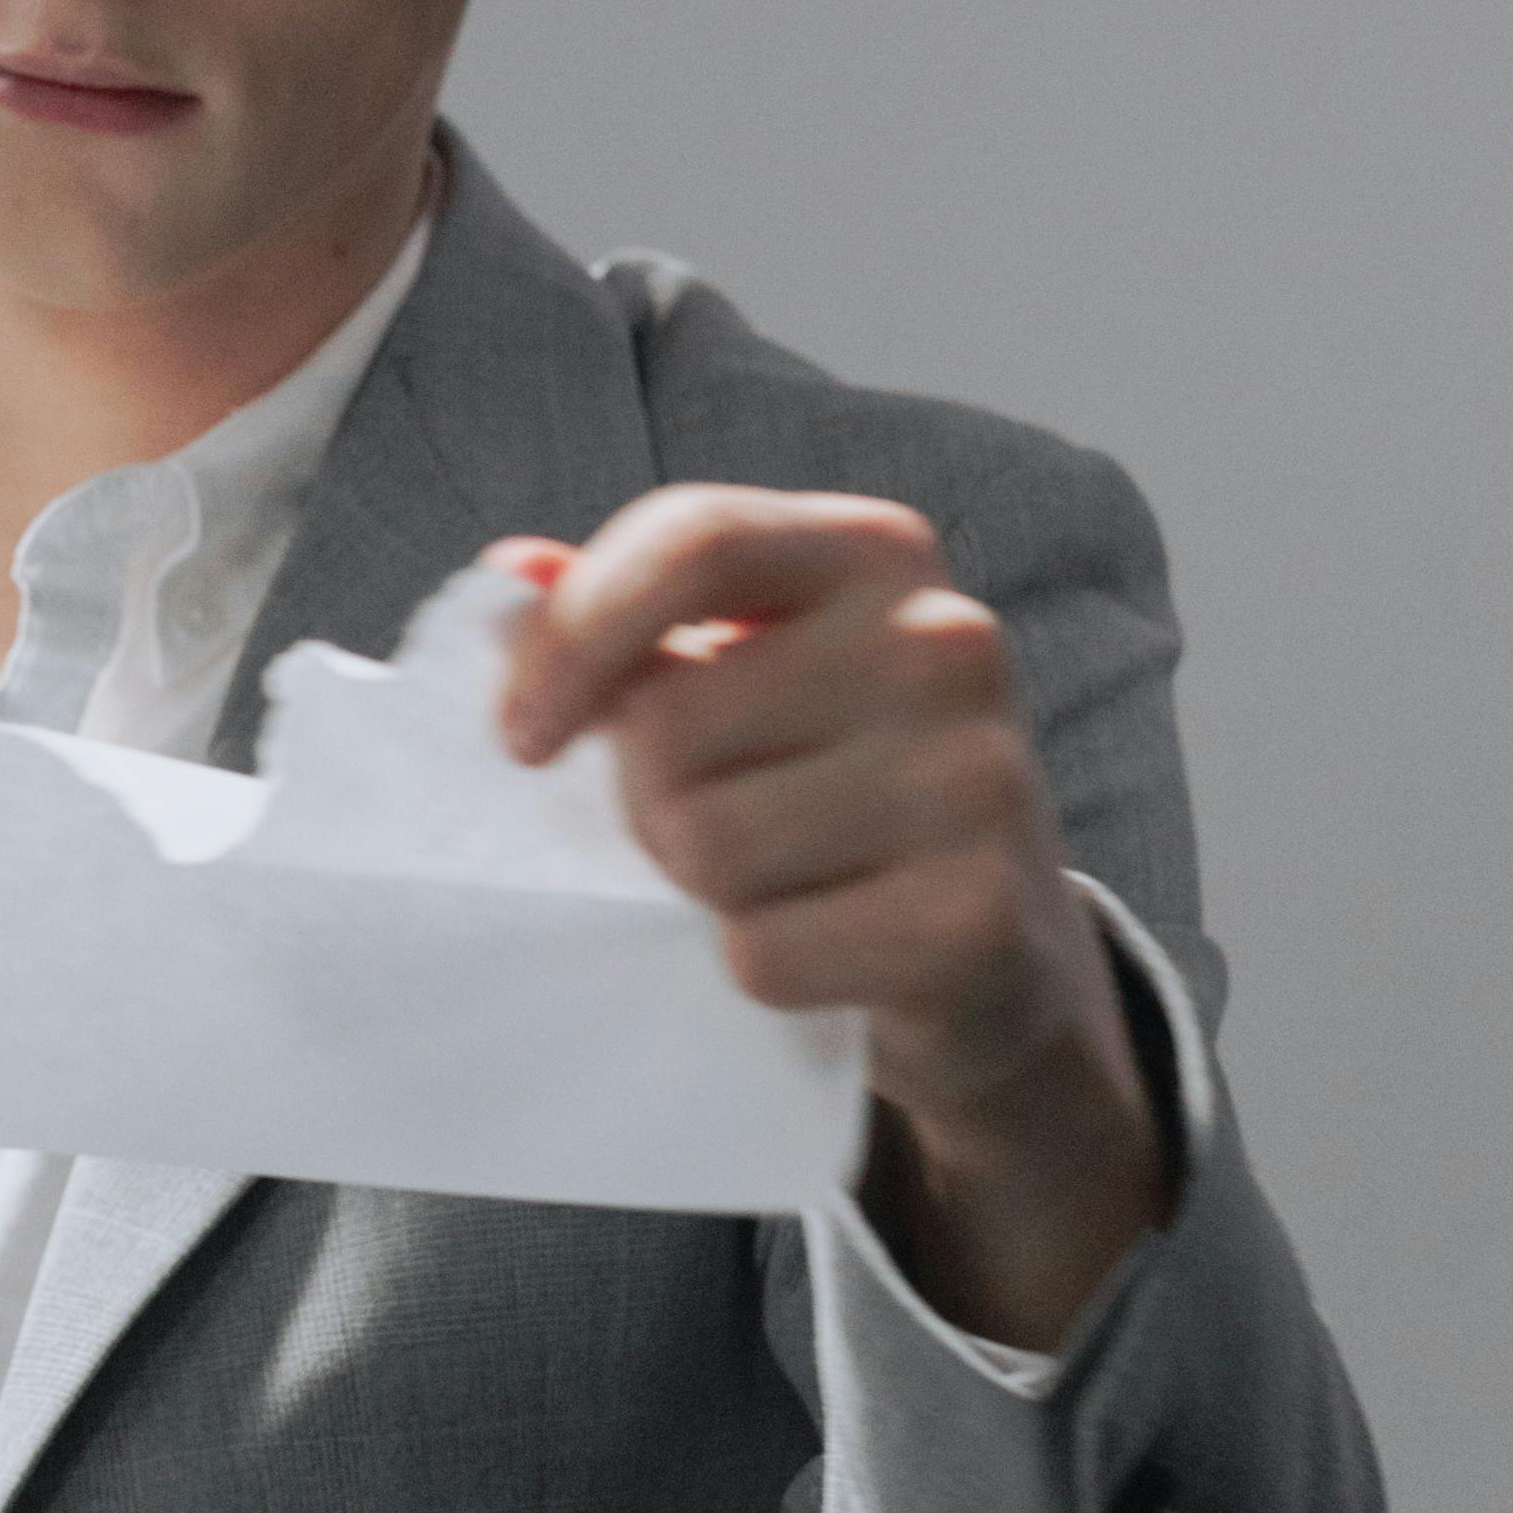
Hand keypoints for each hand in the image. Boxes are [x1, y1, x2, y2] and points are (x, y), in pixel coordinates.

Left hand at [496, 491, 1171, 1350]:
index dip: (575, 635)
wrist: (1001, 948)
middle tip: (713, 827)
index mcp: (877, 552)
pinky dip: (760, 972)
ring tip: (779, 884)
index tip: (521, 738)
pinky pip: (765, 955)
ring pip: (707, 848)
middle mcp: (948, 640)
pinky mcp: (984, 916)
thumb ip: (630, 619)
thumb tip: (511, 576)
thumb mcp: (747, 674)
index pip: (694, 540)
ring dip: (703, 892)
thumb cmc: (837, 787)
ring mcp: (981, 777)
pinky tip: (827, 950)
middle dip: (650, 800)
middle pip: (670, 725)